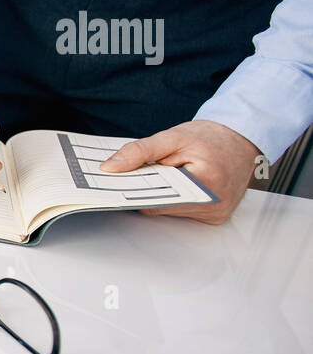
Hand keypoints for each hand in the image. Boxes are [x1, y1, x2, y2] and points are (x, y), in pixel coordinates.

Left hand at [99, 120, 258, 223]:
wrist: (243, 140)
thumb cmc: (212, 138)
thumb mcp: (173, 137)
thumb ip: (139, 152)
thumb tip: (111, 167)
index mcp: (207, 182)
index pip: (155, 198)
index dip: (134, 188)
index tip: (116, 181)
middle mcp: (215, 204)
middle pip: (161, 206)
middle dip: (149, 189)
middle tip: (144, 171)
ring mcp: (216, 213)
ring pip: (170, 210)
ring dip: (162, 194)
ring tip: (168, 172)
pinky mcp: (216, 216)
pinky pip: (183, 211)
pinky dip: (174, 198)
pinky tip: (178, 182)